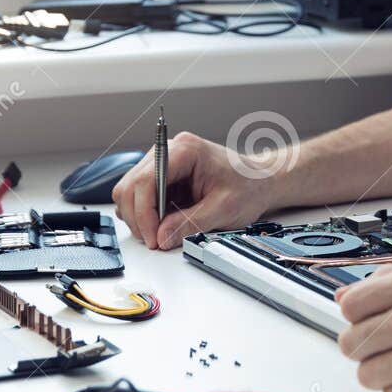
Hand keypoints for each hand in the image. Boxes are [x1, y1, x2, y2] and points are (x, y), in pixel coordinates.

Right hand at [111, 131, 274, 249]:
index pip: (145, 180)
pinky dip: (146, 214)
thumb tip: (162, 237)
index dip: (144, 213)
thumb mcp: (225, 209)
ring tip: (161, 233)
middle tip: (156, 240)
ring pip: (130, 192)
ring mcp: (164, 163)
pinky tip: (164, 223)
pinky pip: (140, 197)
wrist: (261, 180)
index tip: (153, 237)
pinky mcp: (164, 177)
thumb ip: (191, 223)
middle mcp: (169, 151)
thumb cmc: (249, 185)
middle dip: (139, 218)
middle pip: (130, 186)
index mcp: (185, 151)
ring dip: (140, 217)